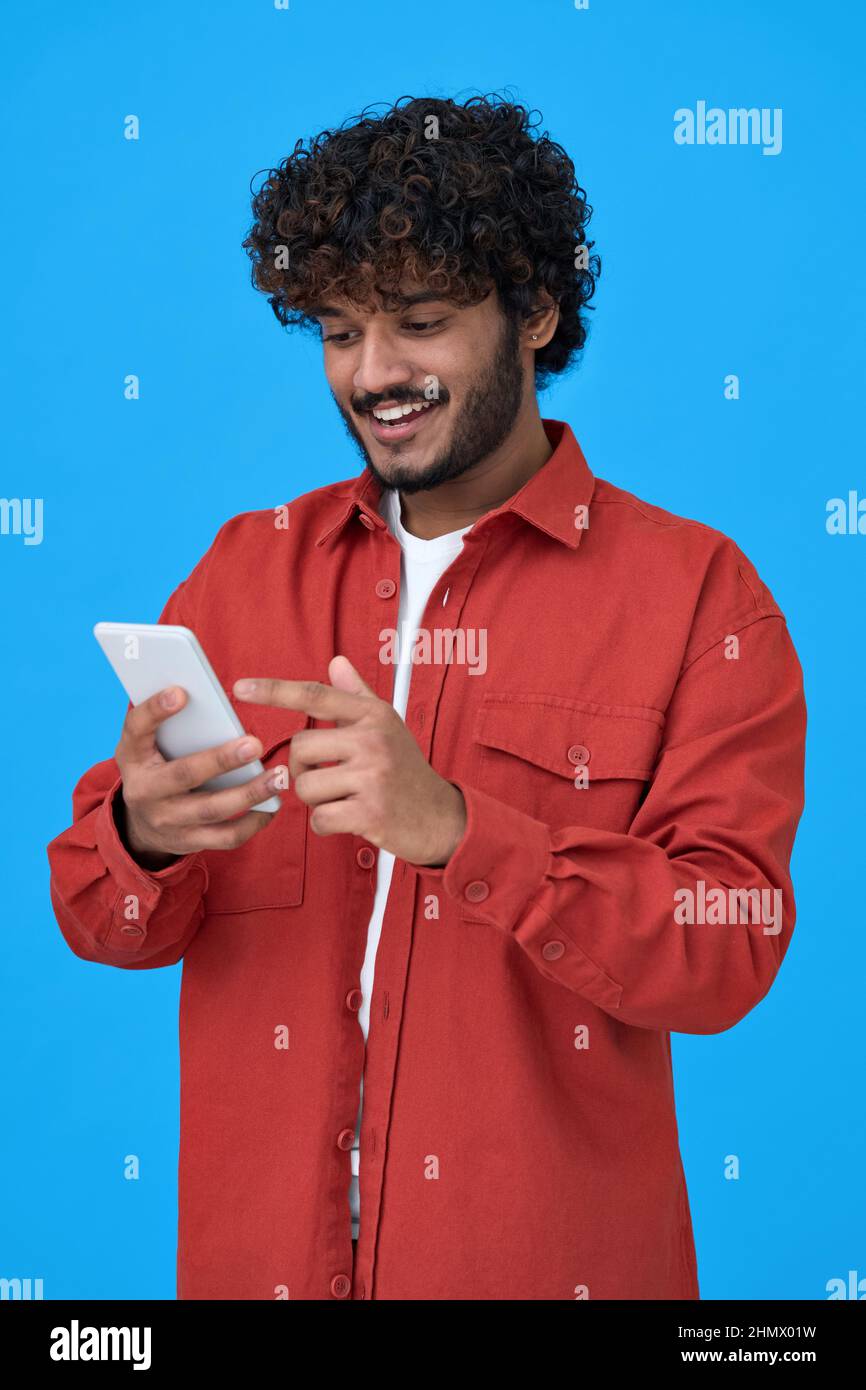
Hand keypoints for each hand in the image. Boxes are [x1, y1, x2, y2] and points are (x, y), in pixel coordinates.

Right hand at [114, 686, 287, 869]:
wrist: (140, 824)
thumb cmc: (154, 767)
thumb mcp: (147, 744)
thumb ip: (168, 722)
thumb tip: (204, 695)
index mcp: (132, 755)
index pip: (136, 728)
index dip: (155, 710)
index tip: (181, 692)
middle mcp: (144, 790)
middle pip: (184, 774)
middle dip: (221, 759)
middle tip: (255, 744)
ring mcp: (166, 820)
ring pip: (211, 809)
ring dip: (249, 793)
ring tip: (278, 777)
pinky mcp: (188, 842)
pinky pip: (226, 837)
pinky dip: (253, 821)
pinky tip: (272, 805)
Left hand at [233, 656, 466, 866]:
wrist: (441, 817)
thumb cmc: (407, 770)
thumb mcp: (387, 726)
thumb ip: (357, 695)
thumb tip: (336, 662)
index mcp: (373, 715)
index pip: (315, 695)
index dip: (274, 690)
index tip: (240, 687)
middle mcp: (373, 740)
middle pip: (300, 747)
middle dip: (303, 768)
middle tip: (329, 778)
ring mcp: (372, 776)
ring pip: (304, 786)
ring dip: (315, 800)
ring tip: (343, 798)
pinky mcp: (370, 812)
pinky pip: (319, 818)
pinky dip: (326, 824)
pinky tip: (348, 819)